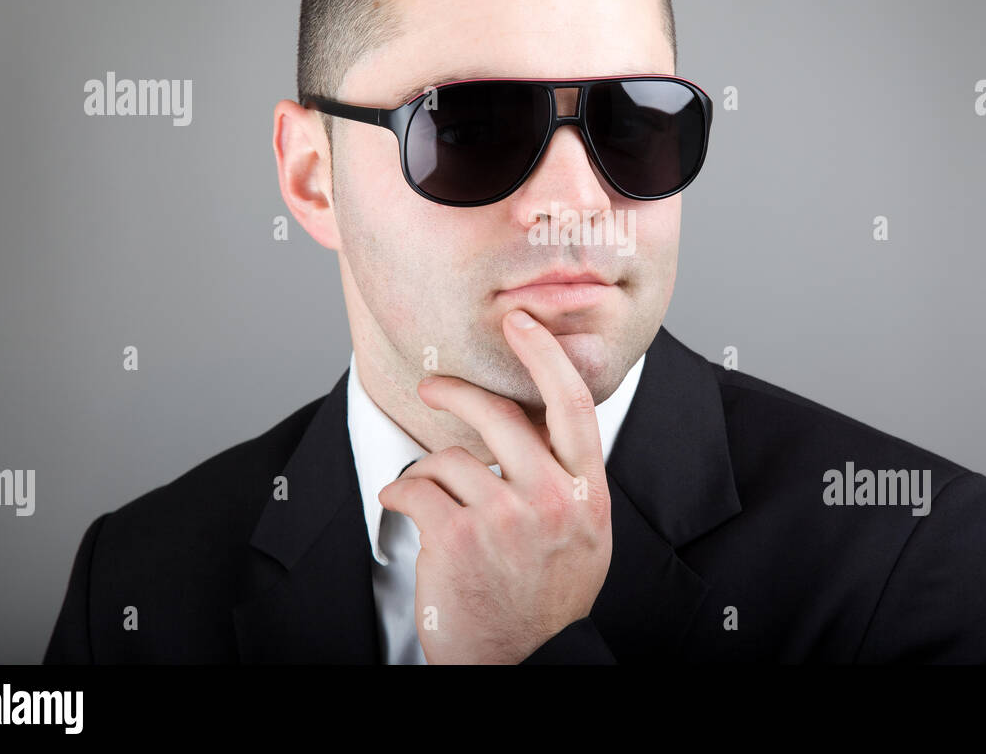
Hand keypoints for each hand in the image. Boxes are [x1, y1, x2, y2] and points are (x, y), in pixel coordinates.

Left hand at [376, 308, 612, 663]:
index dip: (545, 354)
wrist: (524, 663)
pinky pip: (414, 488)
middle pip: (500, 413)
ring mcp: (506, 517)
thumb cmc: (547, 598)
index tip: (520, 321)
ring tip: (424, 498)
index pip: (574, 404)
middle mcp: (553, 498)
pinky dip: (399, 494)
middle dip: (456, 392)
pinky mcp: (458, 536)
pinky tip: (399, 507)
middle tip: (431, 385)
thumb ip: (566, 481)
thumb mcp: (582, 536)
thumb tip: (536, 421)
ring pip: (448, 457)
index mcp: (587, 493)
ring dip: (427, 473)